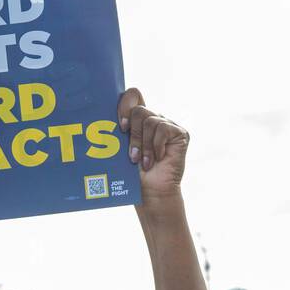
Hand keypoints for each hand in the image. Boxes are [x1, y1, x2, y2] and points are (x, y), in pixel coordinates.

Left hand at [118, 88, 189, 205]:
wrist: (151, 194)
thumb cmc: (134, 176)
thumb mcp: (122, 149)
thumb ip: (121, 131)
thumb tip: (109, 117)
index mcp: (139, 121)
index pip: (133, 96)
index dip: (124, 105)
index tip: (120, 127)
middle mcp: (154, 120)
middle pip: (138, 110)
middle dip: (133, 135)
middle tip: (132, 156)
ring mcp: (168, 126)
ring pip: (149, 121)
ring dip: (144, 145)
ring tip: (144, 162)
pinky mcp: (180, 133)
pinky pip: (162, 129)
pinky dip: (156, 146)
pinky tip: (158, 158)